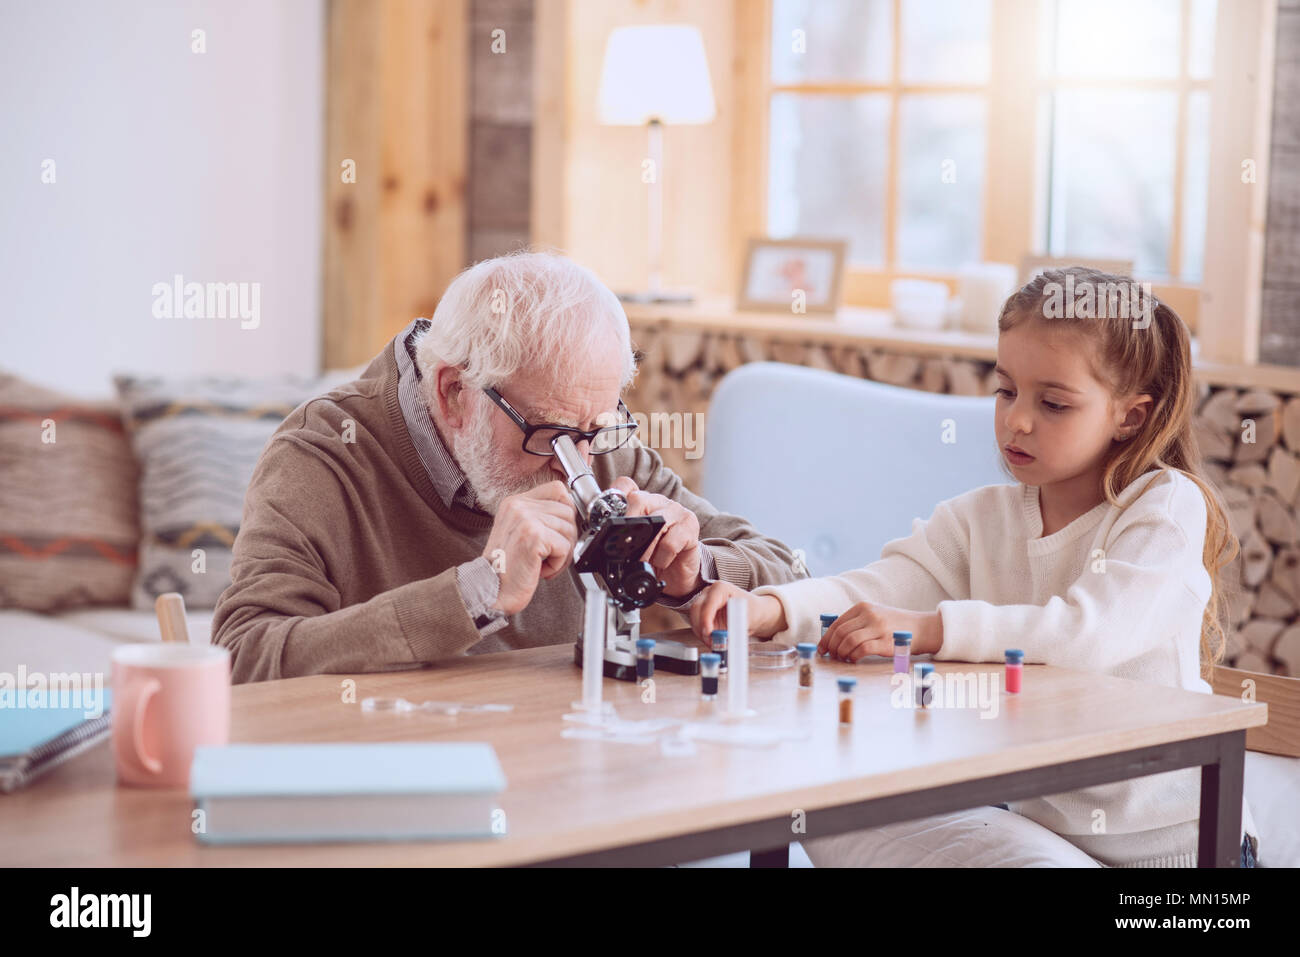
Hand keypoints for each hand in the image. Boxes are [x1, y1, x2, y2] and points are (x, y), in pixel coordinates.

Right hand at [481, 481, 577, 616]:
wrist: (490, 591)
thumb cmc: (506, 568)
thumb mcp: (519, 532)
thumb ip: (540, 517)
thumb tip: (570, 511)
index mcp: (514, 502)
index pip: (557, 489)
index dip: (566, 511)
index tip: (558, 531)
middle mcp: (519, 506)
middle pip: (568, 511)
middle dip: (565, 538)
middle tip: (549, 555)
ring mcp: (525, 519)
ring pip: (569, 530)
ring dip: (562, 554)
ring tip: (542, 563)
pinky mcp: (533, 536)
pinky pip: (565, 547)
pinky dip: (558, 564)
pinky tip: (540, 569)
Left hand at [610, 477, 702, 596]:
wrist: (679, 573)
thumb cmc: (655, 556)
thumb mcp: (633, 545)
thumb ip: (620, 535)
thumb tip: (601, 540)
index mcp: (642, 502)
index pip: (625, 485)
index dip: (614, 495)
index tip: (608, 518)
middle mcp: (659, 502)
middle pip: (637, 500)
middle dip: (628, 529)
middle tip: (625, 550)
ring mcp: (677, 511)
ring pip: (655, 521)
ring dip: (645, 549)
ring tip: (643, 561)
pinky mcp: (690, 525)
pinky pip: (670, 542)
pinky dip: (661, 558)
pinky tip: (661, 562)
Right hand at [688, 581, 785, 641]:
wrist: (754, 611)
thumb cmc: (751, 611)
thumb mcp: (745, 620)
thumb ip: (733, 630)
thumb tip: (723, 641)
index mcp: (721, 589)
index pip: (708, 604)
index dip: (706, 620)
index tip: (708, 633)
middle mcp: (709, 592)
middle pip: (696, 610)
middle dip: (701, 628)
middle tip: (711, 642)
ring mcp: (704, 601)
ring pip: (694, 618)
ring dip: (701, 633)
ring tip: (713, 643)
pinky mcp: (702, 611)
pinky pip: (697, 623)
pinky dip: (702, 633)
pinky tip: (711, 640)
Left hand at [820, 602, 942, 661]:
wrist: (922, 628)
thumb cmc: (894, 625)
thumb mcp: (874, 615)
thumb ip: (856, 622)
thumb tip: (832, 638)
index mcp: (863, 606)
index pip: (837, 623)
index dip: (826, 638)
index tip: (822, 649)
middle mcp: (870, 615)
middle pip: (840, 633)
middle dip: (832, 647)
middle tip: (831, 657)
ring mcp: (879, 628)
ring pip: (849, 641)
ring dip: (841, 653)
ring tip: (843, 659)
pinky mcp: (887, 642)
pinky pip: (862, 650)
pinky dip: (854, 656)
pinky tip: (854, 660)